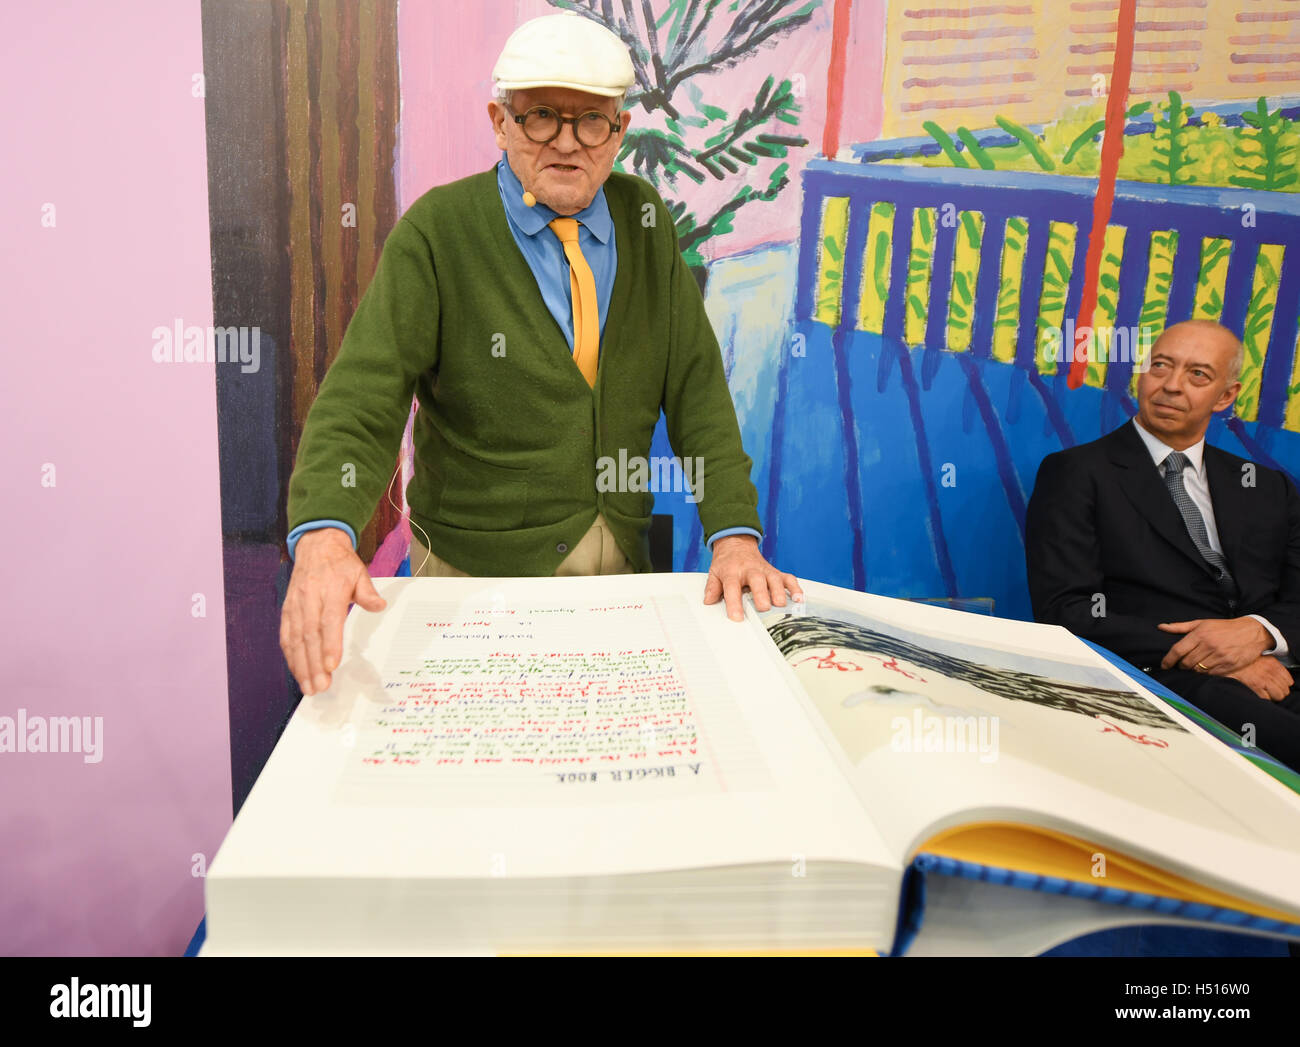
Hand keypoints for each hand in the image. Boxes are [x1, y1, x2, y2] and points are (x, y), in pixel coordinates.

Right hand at [280, 528, 386, 694]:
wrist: (316, 545)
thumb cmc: (341, 564)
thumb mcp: (360, 572)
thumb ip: (368, 592)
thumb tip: (380, 605)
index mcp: (331, 589)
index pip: (329, 620)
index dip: (329, 644)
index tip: (331, 665)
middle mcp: (310, 599)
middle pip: (310, 636)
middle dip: (313, 664)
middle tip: (320, 687)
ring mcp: (296, 605)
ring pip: (295, 639)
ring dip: (300, 665)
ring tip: (308, 687)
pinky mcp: (287, 610)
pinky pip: (286, 635)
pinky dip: (290, 655)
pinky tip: (296, 672)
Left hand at [703, 534, 802, 621]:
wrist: (736, 544)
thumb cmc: (727, 563)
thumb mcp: (714, 573)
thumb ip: (712, 588)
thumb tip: (708, 601)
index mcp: (732, 572)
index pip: (732, 587)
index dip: (734, 603)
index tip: (737, 617)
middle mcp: (750, 570)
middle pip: (757, 581)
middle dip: (761, 594)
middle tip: (764, 608)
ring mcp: (765, 571)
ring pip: (774, 579)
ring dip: (779, 591)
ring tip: (781, 604)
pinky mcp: (776, 572)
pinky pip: (788, 578)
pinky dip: (795, 588)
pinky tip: (799, 598)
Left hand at [1158, 617, 1271, 674]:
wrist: (1252, 633)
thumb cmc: (1224, 627)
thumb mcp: (1202, 623)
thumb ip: (1180, 627)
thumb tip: (1161, 627)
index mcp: (1200, 634)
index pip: (1177, 650)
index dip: (1168, 660)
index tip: (1164, 665)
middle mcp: (1209, 646)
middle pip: (1186, 663)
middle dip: (1181, 665)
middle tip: (1182, 664)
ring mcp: (1219, 657)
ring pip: (1197, 670)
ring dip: (1192, 669)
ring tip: (1195, 664)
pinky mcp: (1228, 666)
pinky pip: (1209, 674)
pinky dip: (1205, 672)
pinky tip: (1206, 667)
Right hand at [1226, 656, 1293, 702]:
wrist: (1227, 661)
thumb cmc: (1243, 662)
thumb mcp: (1261, 658)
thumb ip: (1273, 666)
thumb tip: (1281, 676)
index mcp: (1274, 665)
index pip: (1289, 682)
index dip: (1283, 685)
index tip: (1277, 685)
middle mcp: (1270, 672)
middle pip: (1285, 690)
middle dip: (1278, 692)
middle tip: (1270, 690)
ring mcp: (1263, 680)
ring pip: (1278, 696)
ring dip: (1272, 696)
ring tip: (1264, 692)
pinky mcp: (1255, 687)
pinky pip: (1267, 699)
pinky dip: (1263, 698)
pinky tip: (1258, 693)